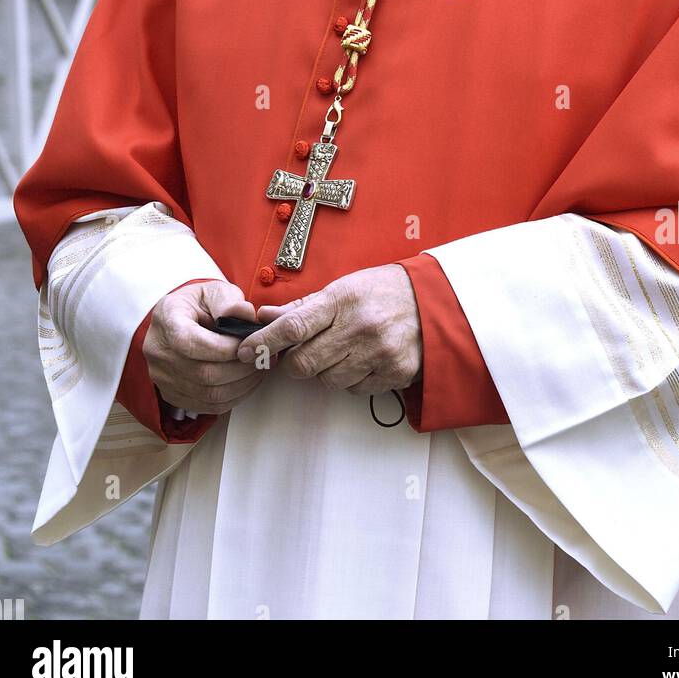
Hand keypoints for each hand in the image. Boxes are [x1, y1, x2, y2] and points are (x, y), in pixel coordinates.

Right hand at [143, 280, 280, 415]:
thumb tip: (247, 315)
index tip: (252, 342)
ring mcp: (163, 378)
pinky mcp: (173, 395)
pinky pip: (207, 406)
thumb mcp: (213, 292)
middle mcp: (159, 353)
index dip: (228, 348)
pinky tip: (247, 382)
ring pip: (209, 394)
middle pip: (204, 374)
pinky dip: (233, 397)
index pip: (194, 344)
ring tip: (260, 369)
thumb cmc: (199, 304)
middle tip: (264, 358)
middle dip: (242, 368)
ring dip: (242, 385)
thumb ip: (229, 302)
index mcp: (166, 321)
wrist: (181, 319)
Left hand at [237, 264, 422, 395]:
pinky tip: (364, 359)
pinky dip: (352, 379)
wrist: (434, 301)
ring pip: (327, 381)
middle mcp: (359, 327)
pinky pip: (354, 390)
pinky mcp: (394, 373)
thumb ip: (302, 307)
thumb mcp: (343, 287)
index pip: (293, 326)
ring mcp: (379, 353)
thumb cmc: (381, 291)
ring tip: (343, 351)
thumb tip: (264, 316)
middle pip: (304, 363)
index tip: (244, 351)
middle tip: (304, 352)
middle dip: (295, 362)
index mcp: (342, 300)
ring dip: (326, 371)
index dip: (264, 341)